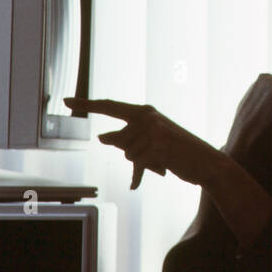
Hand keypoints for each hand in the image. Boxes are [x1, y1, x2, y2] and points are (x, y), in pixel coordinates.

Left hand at [64, 97, 221, 189]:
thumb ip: (126, 139)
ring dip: (141, 163)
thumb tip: (102, 137)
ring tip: (161, 160)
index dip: (87, 104)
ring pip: (127, 153)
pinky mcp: (157, 144)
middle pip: (118, 138)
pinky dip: (145, 171)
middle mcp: (147, 116)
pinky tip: (162, 168)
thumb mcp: (149, 143)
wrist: (205, 162)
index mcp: (145, 112)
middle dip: (125, 147)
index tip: (66, 101)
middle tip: (119, 133)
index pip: (110, 107)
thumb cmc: (176, 153)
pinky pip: (138, 163)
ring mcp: (152, 130)